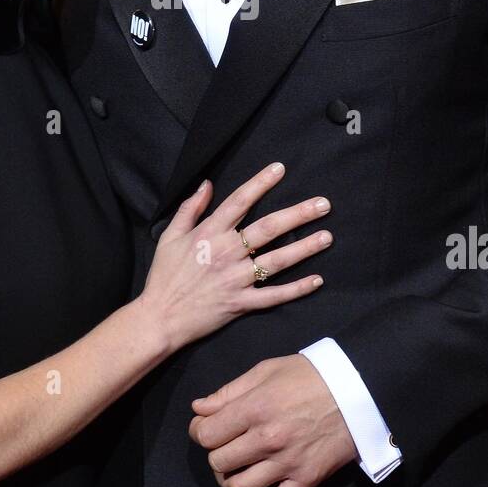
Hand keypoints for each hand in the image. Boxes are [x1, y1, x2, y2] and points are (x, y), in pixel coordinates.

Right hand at [139, 162, 331, 353]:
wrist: (160, 317)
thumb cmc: (164, 276)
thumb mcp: (170, 236)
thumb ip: (190, 208)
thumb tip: (206, 183)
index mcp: (209, 233)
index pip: (239, 201)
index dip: (260, 183)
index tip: (279, 169)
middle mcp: (227, 252)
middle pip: (268, 228)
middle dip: (298, 214)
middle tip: (323, 204)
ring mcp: (236, 279)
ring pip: (277, 260)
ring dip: (304, 248)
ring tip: (327, 237)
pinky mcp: (241, 303)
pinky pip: (274, 296)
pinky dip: (296, 289)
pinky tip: (317, 280)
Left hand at [189, 355, 357, 486]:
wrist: (357, 389)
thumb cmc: (310, 376)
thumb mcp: (266, 370)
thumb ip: (229, 392)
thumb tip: (198, 408)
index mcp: (254, 408)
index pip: (207, 435)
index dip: (200, 432)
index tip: (205, 429)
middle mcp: (267, 439)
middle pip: (219, 462)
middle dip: (216, 454)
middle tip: (225, 447)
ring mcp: (287, 463)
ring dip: (231, 481)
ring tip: (237, 471)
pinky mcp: (307, 480)